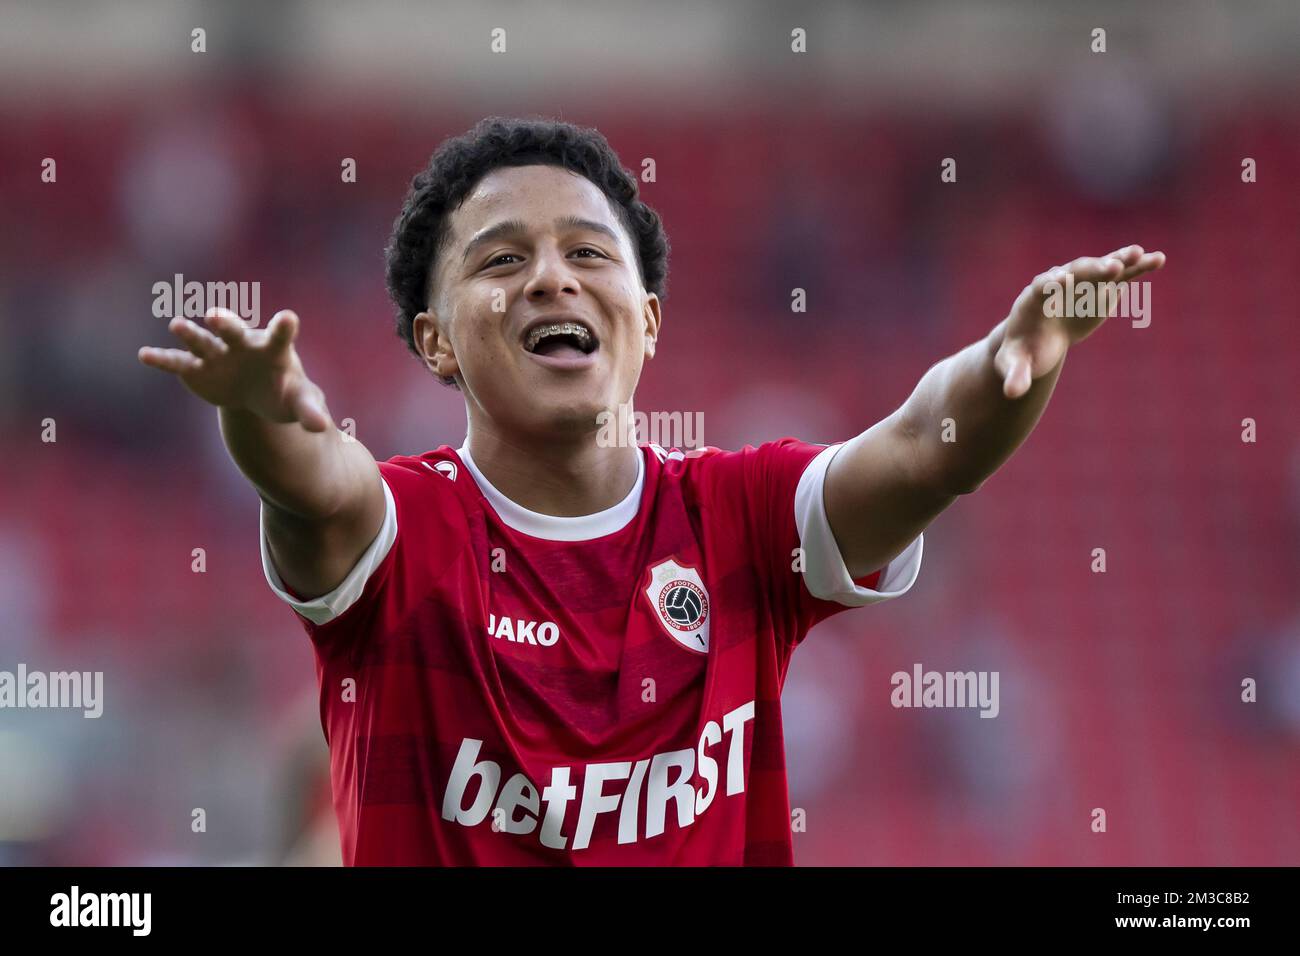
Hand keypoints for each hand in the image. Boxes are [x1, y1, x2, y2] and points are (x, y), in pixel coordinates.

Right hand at [137, 307, 331, 431]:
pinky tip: (145, 355)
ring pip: (202, 340)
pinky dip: (162, 359)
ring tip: (177, 325)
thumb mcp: (301, 403)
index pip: (281, 336)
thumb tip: (322, 428)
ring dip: (191, 333)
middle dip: (225, 323)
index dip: (283, 328)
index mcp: (274, 349)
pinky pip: (178, 362)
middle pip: (234, 330)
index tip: (289, 319)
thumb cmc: (286, 393)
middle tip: (215, 316)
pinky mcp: (197, 368)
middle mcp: (243, 344)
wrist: (259, 395)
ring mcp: (218, 354)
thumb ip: (311, 412)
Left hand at [995, 244, 1165, 398]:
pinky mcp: (1100, 287)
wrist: (1039, 340)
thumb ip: (1014, 375)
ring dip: (1119, 260)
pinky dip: (1137, 267)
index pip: (1040, 288)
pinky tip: (1157, 260)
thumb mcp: (1014, 364)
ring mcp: (1080, 283)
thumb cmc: (1023, 352)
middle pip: (1074, 271)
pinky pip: (1120, 274)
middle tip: (1113, 267)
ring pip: (1100, 267)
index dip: (1049, 284)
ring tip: (1139, 254)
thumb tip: (1012, 393)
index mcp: (1032, 301)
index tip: (1060, 280)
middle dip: (1092, 269)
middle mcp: (1056, 283)